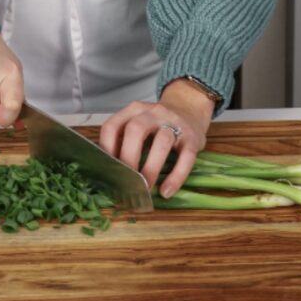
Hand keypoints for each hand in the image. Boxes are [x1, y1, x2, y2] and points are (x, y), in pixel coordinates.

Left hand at [99, 79, 215, 198]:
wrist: (189, 108)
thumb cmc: (157, 123)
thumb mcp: (138, 122)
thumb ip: (124, 138)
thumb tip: (109, 172)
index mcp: (134, 110)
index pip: (113, 126)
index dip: (107, 149)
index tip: (107, 170)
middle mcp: (153, 112)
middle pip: (136, 129)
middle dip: (128, 157)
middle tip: (126, 181)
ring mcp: (174, 123)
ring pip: (162, 141)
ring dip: (151, 168)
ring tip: (145, 188)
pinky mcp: (192, 137)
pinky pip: (186, 157)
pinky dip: (176, 176)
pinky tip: (166, 191)